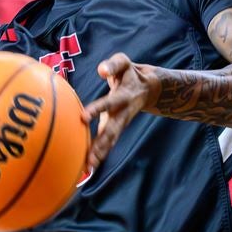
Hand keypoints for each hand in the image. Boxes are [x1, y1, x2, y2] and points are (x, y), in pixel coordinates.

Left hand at [81, 53, 160, 171]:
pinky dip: (99, 156)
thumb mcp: (123, 62)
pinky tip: (87, 169)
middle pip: (111, 131)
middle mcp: (122, 113)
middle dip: (100, 145)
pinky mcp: (116, 129)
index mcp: (122, 97)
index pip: (108, 103)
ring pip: (110, 141)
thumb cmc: (129, 72)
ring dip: (100, 155)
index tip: (83, 117)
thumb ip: (112, 64)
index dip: (97, 109)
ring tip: (87, 169)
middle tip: (89, 159)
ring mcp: (120, 123)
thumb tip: (101, 71)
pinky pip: (108, 144)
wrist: (148, 88)